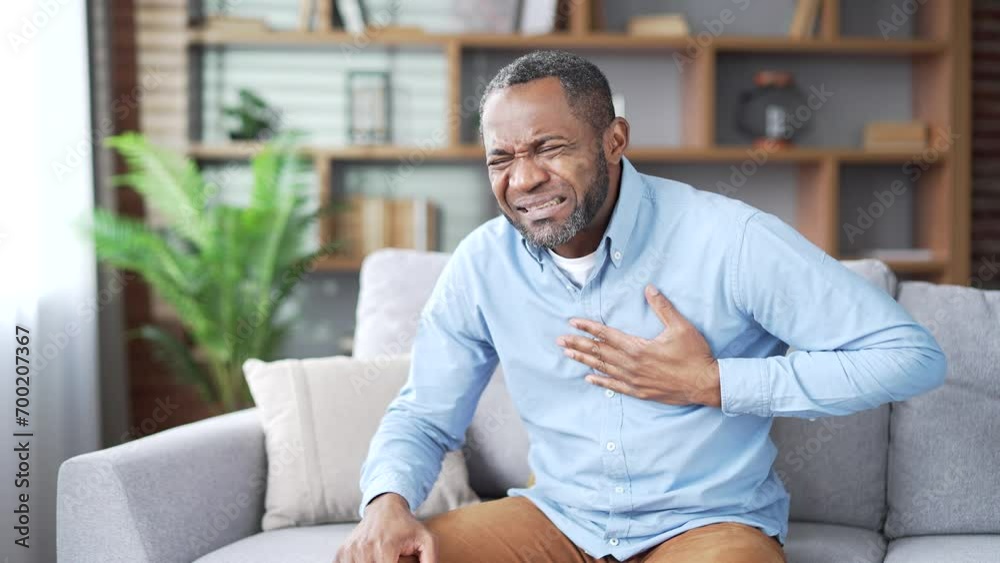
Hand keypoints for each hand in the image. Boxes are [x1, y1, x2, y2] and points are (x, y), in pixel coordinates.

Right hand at [335, 493, 436, 562]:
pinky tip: (369, 560)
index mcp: (385, 547)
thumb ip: (431, 560)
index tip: (399, 562)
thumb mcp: (426, 539)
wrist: (385, 508)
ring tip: (382, 558)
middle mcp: (365, 549)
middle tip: (391, 558)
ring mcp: (351, 550)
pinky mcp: (342, 552)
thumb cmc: (407, 526)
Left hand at [557, 284, 720, 406]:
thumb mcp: (681, 327)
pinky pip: (615, 387)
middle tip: (559, 341)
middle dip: (578, 345)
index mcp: (638, 348)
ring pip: (603, 368)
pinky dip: (601, 382)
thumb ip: (663, 307)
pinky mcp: (640, 392)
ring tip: (568, 355)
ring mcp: (634, 380)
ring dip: (584, 361)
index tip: (573, 323)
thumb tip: (649, 288)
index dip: (589, 328)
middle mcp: (632, 365)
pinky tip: (589, 378)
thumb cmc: (695, 355)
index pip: (607, 335)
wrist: (705, 384)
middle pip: (599, 352)